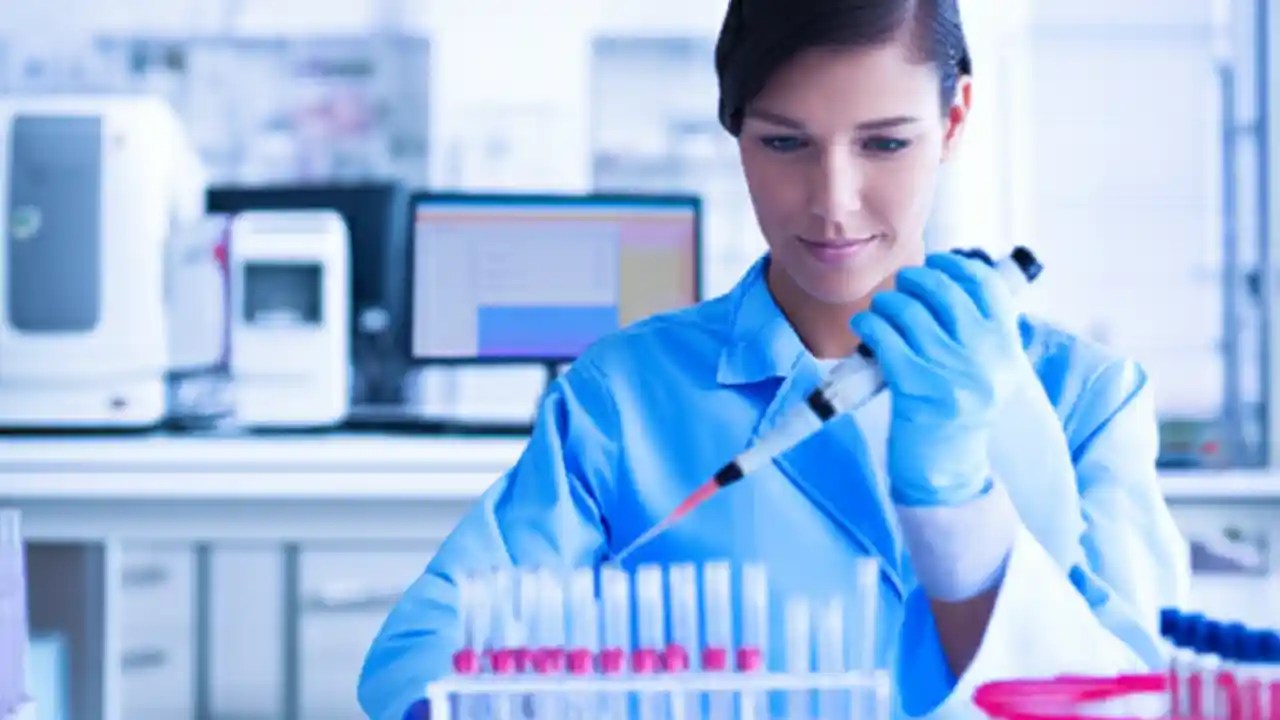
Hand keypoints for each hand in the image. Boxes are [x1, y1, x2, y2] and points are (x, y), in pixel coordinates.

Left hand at [849, 253, 1027, 506]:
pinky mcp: (916, 387)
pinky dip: (868, 325)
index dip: (956, 265)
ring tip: (879, 311)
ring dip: (886, 303)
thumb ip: (977, 330)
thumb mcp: (986, 370)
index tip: (935, 263)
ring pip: (909, 311)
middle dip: (914, 280)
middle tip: (900, 287)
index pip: (986, 285)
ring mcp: (951, 372)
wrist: (947, 471)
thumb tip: (945, 279)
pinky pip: (885, 338)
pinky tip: (864, 327)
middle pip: (943, 291)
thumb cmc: (959, 414)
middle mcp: (984, 357)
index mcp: (1006, 348)